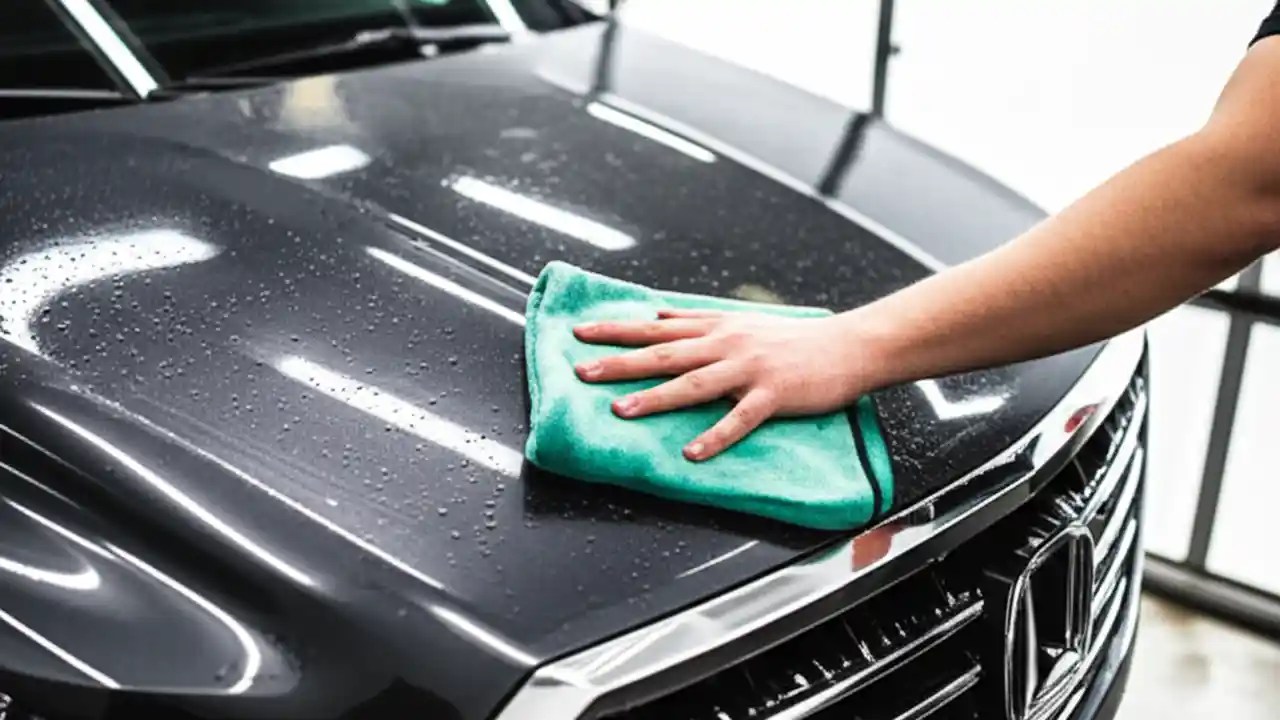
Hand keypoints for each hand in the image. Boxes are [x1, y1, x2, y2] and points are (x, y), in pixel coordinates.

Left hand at [573, 309, 867, 460]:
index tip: (580, 332)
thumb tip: (657, 314)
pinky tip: (691, 453)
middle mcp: (727, 344)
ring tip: (620, 409)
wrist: (849, 345)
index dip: (617, 330)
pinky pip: (739, 419)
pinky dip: (715, 436)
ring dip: (655, 397)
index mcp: (717, 327)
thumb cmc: (795, 338)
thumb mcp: (741, 320)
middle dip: (620, 362)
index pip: (656, 327)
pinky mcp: (774, 394)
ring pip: (693, 384)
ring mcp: (749, 369)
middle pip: (665, 353)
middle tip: (582, 370)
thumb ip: (697, 320)